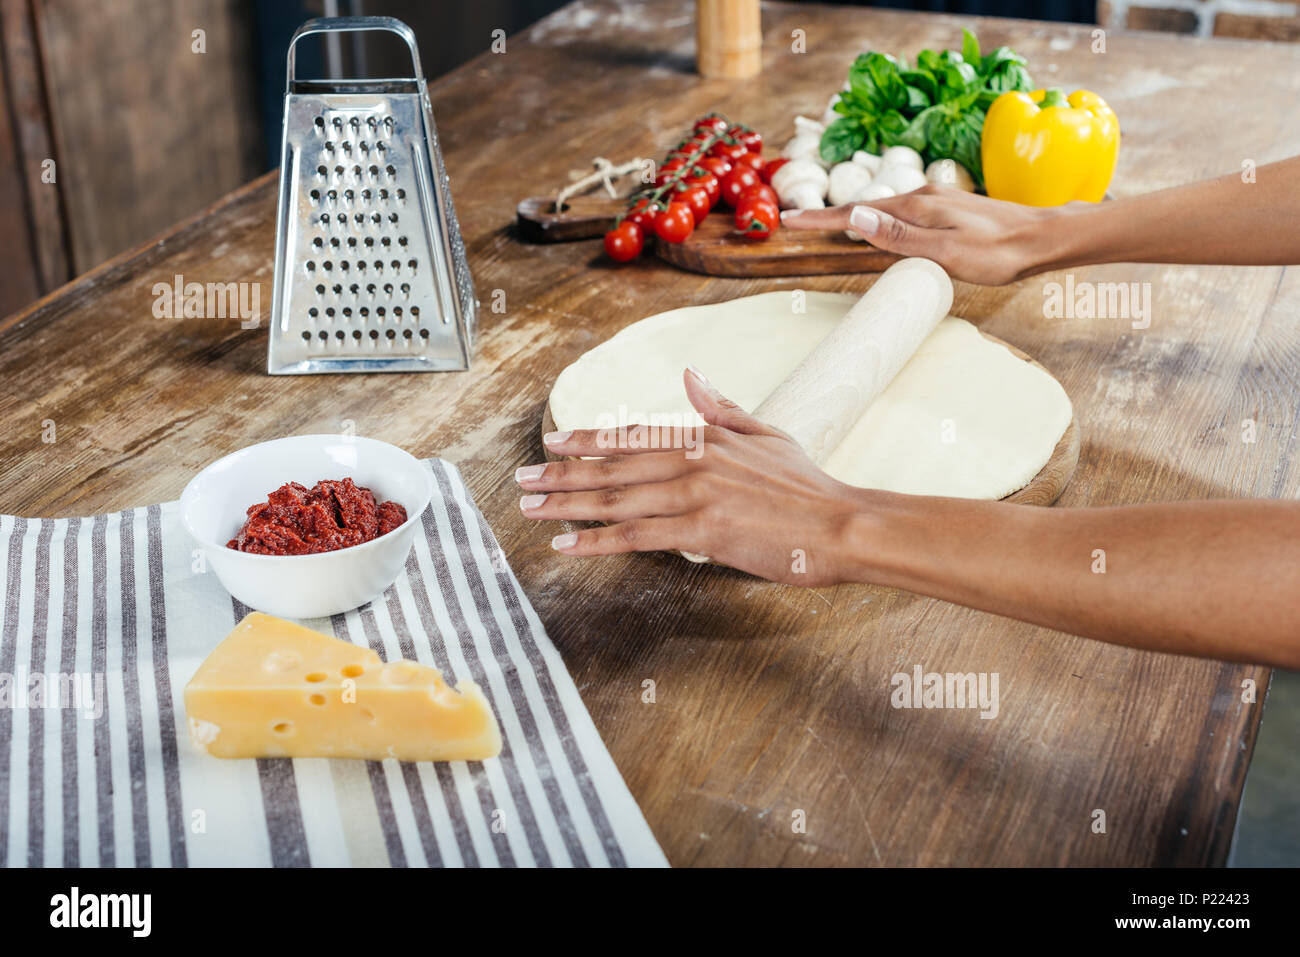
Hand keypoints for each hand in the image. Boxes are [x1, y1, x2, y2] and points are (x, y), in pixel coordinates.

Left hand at [515, 368, 868, 585]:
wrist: (843, 525)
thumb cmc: (809, 487)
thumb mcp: (767, 434)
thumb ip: (722, 408)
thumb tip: (692, 375)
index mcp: (706, 436)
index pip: (633, 434)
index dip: (588, 439)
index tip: (553, 442)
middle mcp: (694, 460)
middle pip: (613, 466)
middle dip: (561, 473)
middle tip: (523, 479)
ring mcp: (696, 495)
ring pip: (616, 498)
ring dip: (567, 504)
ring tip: (532, 508)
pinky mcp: (702, 531)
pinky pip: (637, 536)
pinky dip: (597, 539)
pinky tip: (567, 543)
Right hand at [781, 183, 1069, 284]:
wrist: (1042, 240)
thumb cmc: (997, 253)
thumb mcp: (944, 252)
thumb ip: (898, 236)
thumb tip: (855, 217)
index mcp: (917, 206)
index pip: (856, 214)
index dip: (821, 219)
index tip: (790, 219)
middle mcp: (924, 197)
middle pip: (867, 209)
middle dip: (832, 217)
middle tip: (800, 222)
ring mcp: (938, 202)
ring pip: (887, 212)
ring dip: (857, 219)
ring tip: (831, 227)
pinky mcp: (950, 211)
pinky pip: (905, 216)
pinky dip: (883, 223)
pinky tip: (884, 231)